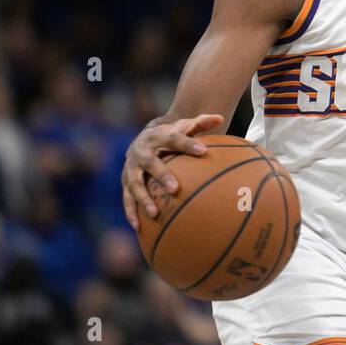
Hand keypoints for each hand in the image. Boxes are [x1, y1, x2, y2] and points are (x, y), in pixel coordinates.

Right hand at [121, 113, 222, 229]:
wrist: (144, 139)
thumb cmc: (171, 136)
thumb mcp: (184, 126)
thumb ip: (201, 123)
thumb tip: (220, 117)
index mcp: (157, 136)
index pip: (173, 138)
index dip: (188, 143)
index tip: (203, 151)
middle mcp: (141, 151)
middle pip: (150, 163)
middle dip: (162, 175)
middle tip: (175, 189)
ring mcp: (131, 168)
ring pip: (135, 184)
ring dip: (143, 198)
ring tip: (155, 213)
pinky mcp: (125, 182)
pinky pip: (126, 198)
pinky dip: (131, 212)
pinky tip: (138, 227)